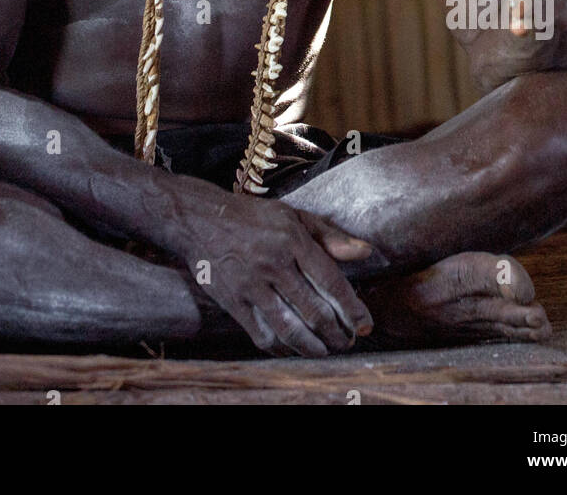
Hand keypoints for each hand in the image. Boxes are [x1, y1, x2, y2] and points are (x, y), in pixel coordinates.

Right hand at [171, 185, 373, 355]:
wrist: (200, 218)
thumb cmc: (253, 218)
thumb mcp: (293, 216)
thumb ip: (329, 236)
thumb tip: (366, 251)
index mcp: (292, 239)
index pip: (330, 280)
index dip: (351, 308)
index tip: (365, 325)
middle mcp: (273, 262)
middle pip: (313, 310)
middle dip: (336, 333)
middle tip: (347, 342)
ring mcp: (250, 284)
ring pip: (290, 328)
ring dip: (313, 347)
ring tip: (325, 351)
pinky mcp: (232, 301)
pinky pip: (262, 334)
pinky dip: (281, 348)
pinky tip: (291, 349)